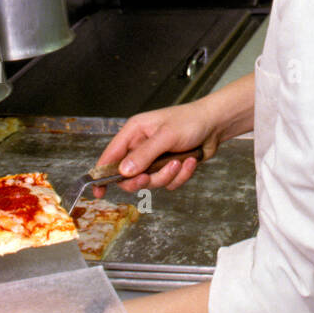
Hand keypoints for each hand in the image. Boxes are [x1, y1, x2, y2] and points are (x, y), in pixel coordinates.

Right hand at [92, 99, 222, 194]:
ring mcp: (155, 159)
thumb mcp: (165, 136)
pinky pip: (168, 183)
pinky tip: (190, 161)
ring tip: (179, 162)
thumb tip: (123, 172)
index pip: (111, 155)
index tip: (98, 191)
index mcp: (134, 132)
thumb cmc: (190, 121)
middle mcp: (141, 147)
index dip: (102, 174)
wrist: (215, 125)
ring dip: (167, 176)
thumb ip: (144, 155)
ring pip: (151, 182)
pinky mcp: (169, 168)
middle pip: (129, 176)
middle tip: (150, 177)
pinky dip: (180, 176)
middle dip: (143, 179)